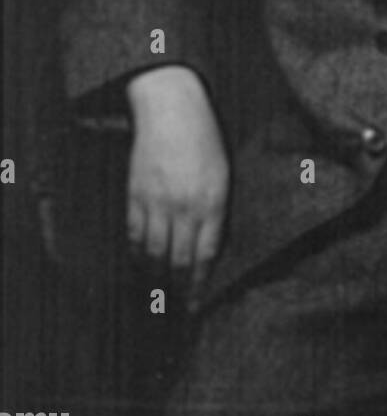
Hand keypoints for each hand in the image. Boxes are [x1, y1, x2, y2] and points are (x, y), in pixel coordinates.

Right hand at [125, 65, 229, 306]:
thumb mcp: (223, 174)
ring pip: (154, 253)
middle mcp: (185, 206)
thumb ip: (217, 211)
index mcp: (214, 201)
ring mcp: (158, 202)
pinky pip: (134, 235)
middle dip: (179, 288)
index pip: (206, 255)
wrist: (173, 108)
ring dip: (156, 277)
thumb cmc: (205, 139)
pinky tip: (140, 265)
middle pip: (179, 260)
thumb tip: (209, 247)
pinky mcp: (136, 195)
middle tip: (177, 307)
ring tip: (158, 293)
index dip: (200, 284)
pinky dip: (136, 255)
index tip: (197, 303)